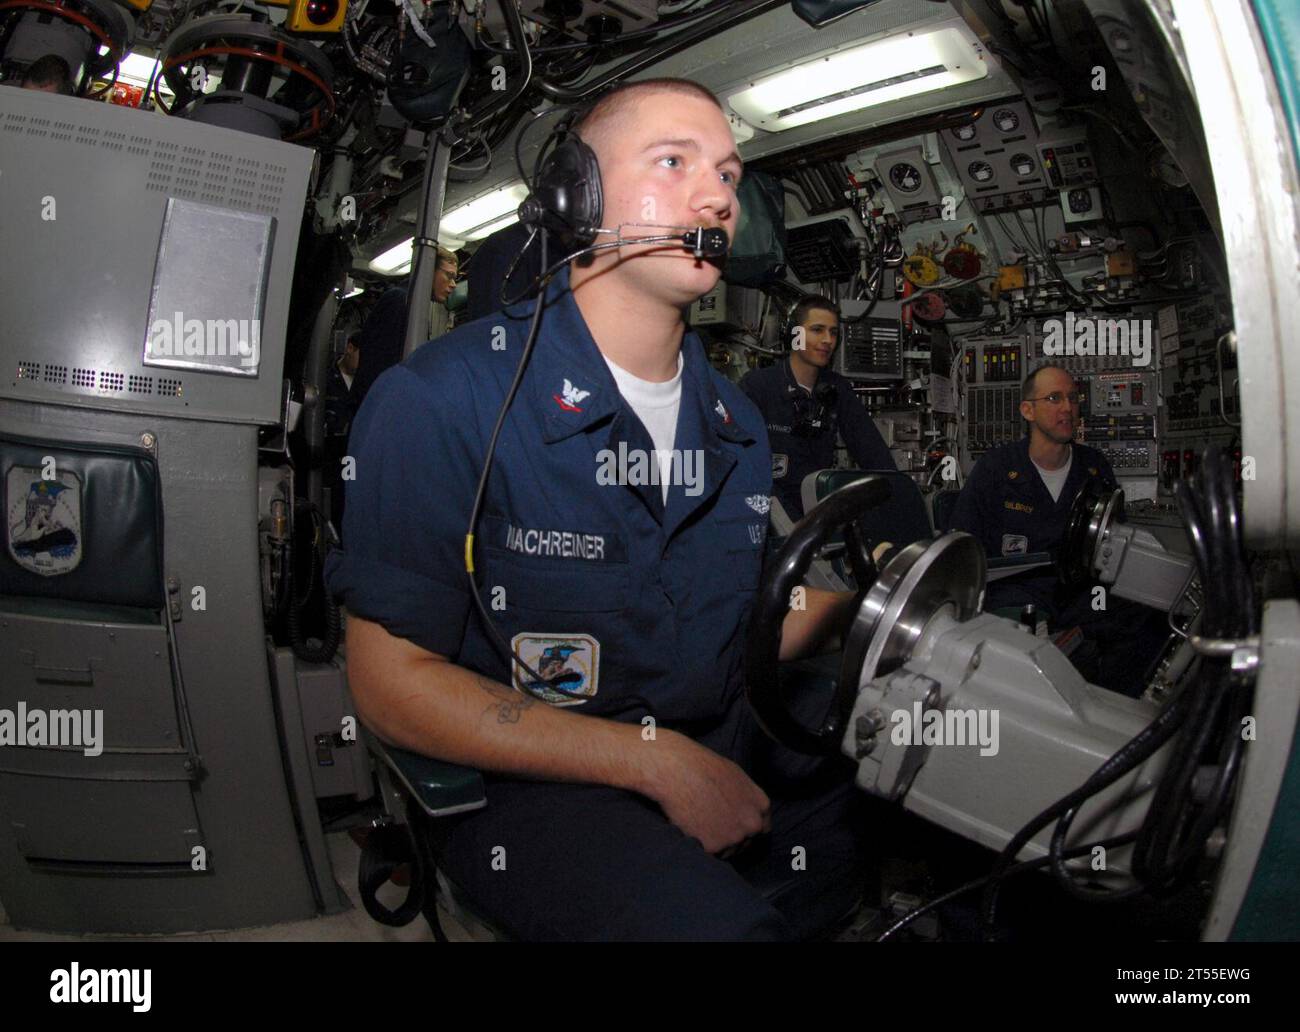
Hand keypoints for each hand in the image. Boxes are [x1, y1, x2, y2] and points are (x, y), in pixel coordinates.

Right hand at [641, 730, 770, 854]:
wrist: (679, 771)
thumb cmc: (703, 767)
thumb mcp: (736, 776)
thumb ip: (746, 799)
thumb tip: (743, 809)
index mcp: (761, 805)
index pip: (762, 829)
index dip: (747, 829)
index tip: (734, 827)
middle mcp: (752, 824)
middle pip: (745, 843)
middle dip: (731, 838)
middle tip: (713, 828)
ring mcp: (734, 837)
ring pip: (727, 852)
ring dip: (716, 844)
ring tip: (699, 825)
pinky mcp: (714, 847)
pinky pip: (708, 854)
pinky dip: (699, 845)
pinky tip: (691, 828)